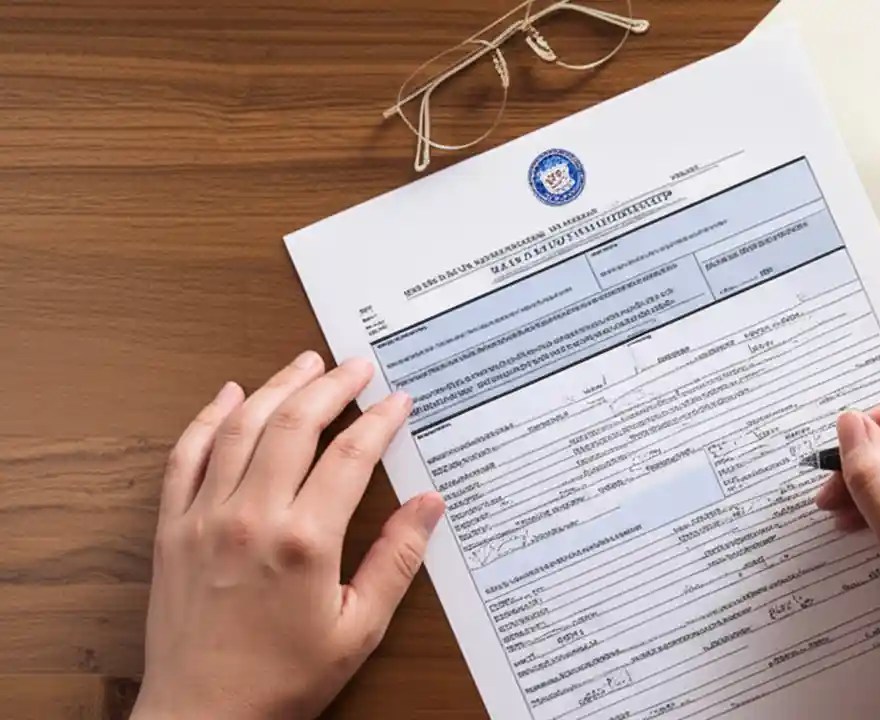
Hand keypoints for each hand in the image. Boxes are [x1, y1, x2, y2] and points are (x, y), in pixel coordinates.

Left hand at [133, 351, 444, 719]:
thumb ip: (396, 560)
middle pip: (295, 424)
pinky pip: (185, 456)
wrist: (202, 718)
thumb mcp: (359, 629)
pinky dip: (206, 419)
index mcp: (305, 541)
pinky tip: (227, 396)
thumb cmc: (282, 681)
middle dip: (331, 386)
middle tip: (356, 365)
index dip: (379, 420)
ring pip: (241, 428)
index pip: (351, 455)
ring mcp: (205, 517)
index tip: (398, 400)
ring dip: (275, 387)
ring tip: (304, 363)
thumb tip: (429, 505)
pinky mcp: (171, 528)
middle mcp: (252, 516)